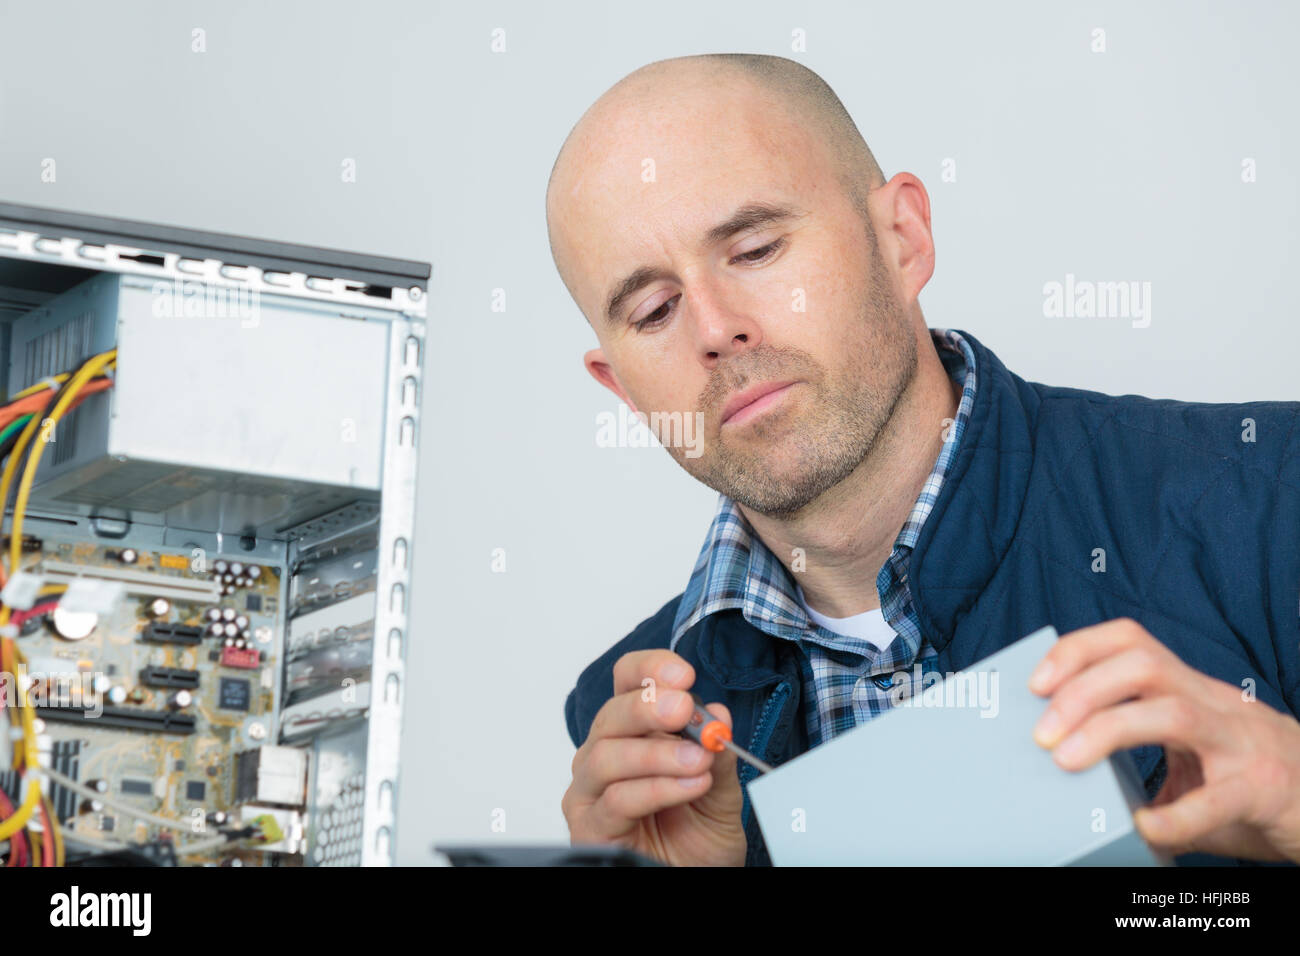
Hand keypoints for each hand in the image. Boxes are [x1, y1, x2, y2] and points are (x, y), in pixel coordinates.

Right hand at [561, 649, 745, 865]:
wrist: (696, 879)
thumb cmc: (697, 837)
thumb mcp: (721, 789)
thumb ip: (717, 752)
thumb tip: (717, 713)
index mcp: (633, 732)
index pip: (627, 683)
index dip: (649, 670)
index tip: (683, 674)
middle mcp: (604, 754)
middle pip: (612, 714)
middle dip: (649, 707)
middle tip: (684, 709)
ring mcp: (591, 791)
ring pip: (607, 755)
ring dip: (656, 754)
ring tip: (697, 760)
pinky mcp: (589, 827)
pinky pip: (615, 800)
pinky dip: (656, 788)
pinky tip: (688, 785)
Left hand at [1028, 617, 1299, 862]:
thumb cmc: (1251, 778)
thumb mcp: (1190, 751)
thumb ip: (1139, 752)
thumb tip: (1066, 761)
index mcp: (1191, 690)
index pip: (1131, 642)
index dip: (1079, 651)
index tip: (1036, 683)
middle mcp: (1214, 705)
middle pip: (1143, 665)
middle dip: (1083, 690)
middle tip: (1043, 732)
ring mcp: (1241, 744)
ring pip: (1174, 713)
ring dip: (1110, 731)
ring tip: (1068, 761)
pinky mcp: (1263, 790)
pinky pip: (1216, 799)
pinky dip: (1175, 816)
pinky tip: (1145, 828)